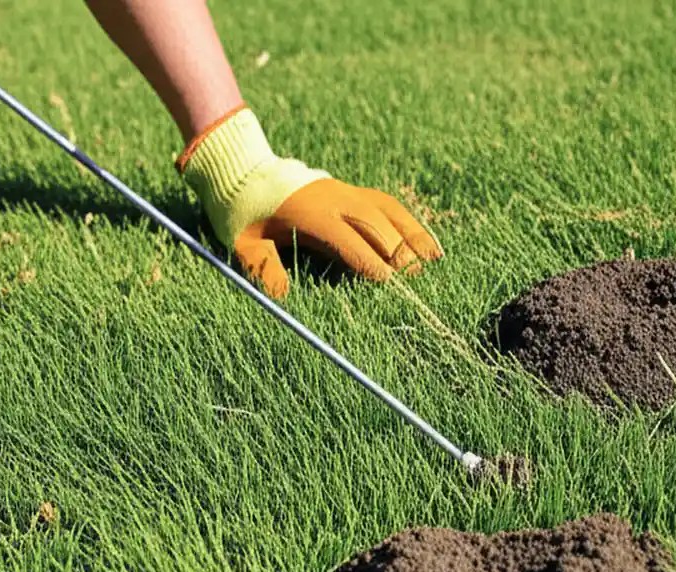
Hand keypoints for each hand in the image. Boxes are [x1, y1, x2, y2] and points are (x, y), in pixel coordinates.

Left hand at [178, 107, 441, 297]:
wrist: (246, 172)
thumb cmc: (242, 214)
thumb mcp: (242, 242)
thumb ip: (261, 266)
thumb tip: (280, 296)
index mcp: (307, 211)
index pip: (343, 236)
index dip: (364, 257)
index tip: (384, 279)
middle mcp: (333, 198)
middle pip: (373, 222)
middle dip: (395, 249)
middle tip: (414, 278)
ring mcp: (346, 192)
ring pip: (387, 210)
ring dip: (412, 233)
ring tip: (434, 259)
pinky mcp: (352, 192)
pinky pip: (387, 204)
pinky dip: (409, 222)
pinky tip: (425, 243)